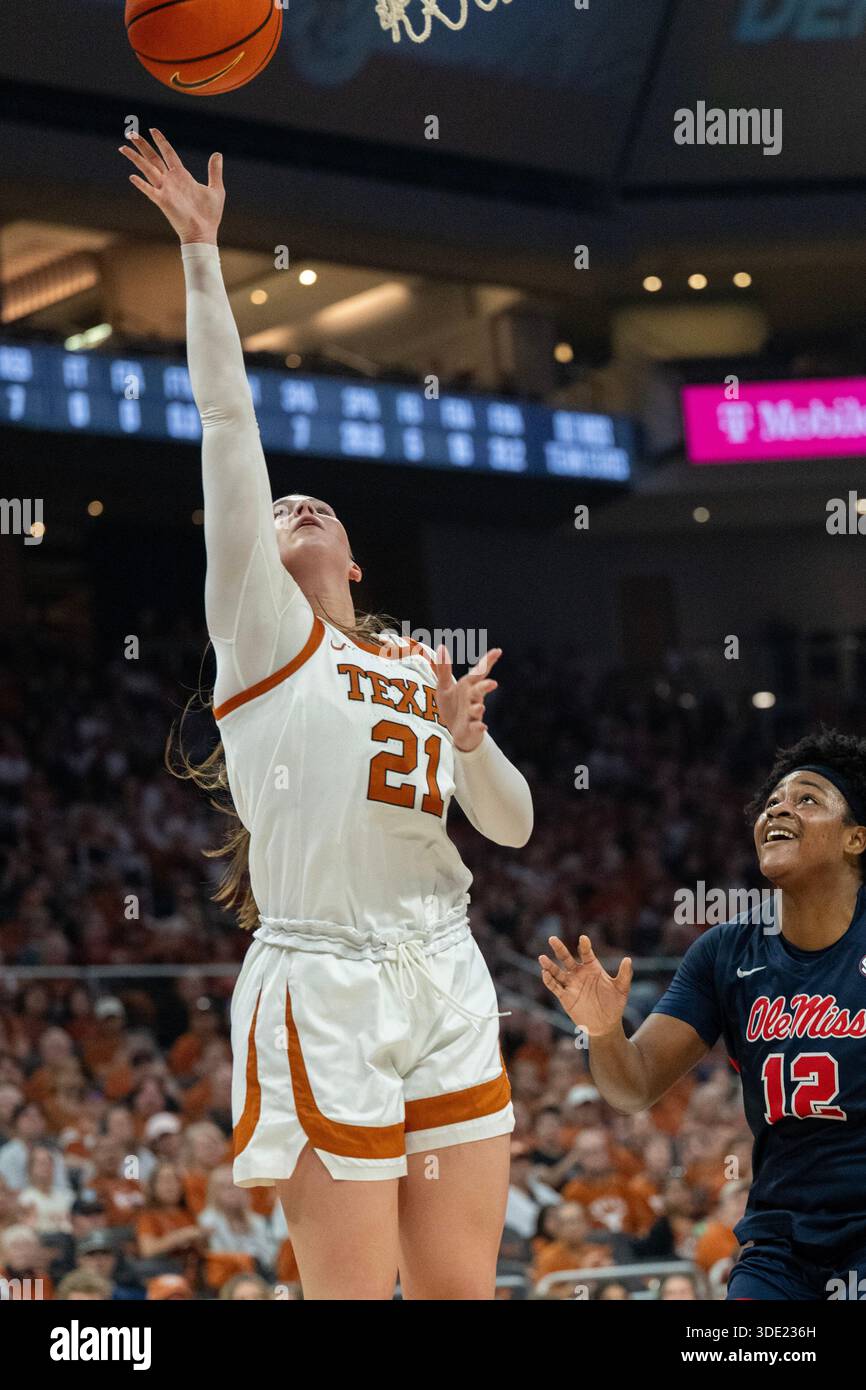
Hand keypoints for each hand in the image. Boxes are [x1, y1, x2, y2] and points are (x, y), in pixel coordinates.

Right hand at [119, 128, 224, 244]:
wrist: (205, 233)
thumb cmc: (209, 215)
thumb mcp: (216, 189)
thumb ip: (215, 171)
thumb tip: (217, 154)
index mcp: (182, 176)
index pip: (168, 153)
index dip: (161, 141)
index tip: (152, 130)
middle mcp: (171, 181)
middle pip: (153, 158)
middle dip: (143, 146)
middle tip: (131, 133)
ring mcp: (165, 190)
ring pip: (147, 169)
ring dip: (135, 158)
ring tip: (123, 147)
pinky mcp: (163, 201)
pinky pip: (150, 191)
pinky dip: (141, 184)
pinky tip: (132, 177)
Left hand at [434, 646, 500, 752]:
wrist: (457, 733)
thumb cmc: (453, 707)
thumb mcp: (444, 688)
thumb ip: (443, 670)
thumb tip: (441, 646)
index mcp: (468, 686)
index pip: (479, 672)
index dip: (488, 662)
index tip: (498, 651)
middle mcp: (473, 699)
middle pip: (479, 691)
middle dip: (485, 687)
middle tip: (493, 683)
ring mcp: (473, 714)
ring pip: (477, 709)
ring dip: (478, 708)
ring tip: (480, 707)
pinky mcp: (471, 728)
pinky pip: (476, 727)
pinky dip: (479, 727)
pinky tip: (482, 726)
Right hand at [539, 935, 632, 1036]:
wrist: (605, 1025)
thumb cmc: (614, 1005)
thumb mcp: (622, 989)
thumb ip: (624, 974)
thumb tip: (628, 959)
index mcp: (592, 968)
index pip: (586, 953)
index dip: (585, 946)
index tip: (583, 939)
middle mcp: (579, 974)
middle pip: (566, 959)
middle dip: (559, 949)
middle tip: (552, 938)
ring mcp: (571, 985)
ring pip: (557, 972)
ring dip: (549, 966)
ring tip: (542, 958)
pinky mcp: (565, 997)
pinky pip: (555, 987)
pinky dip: (549, 981)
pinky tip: (545, 974)